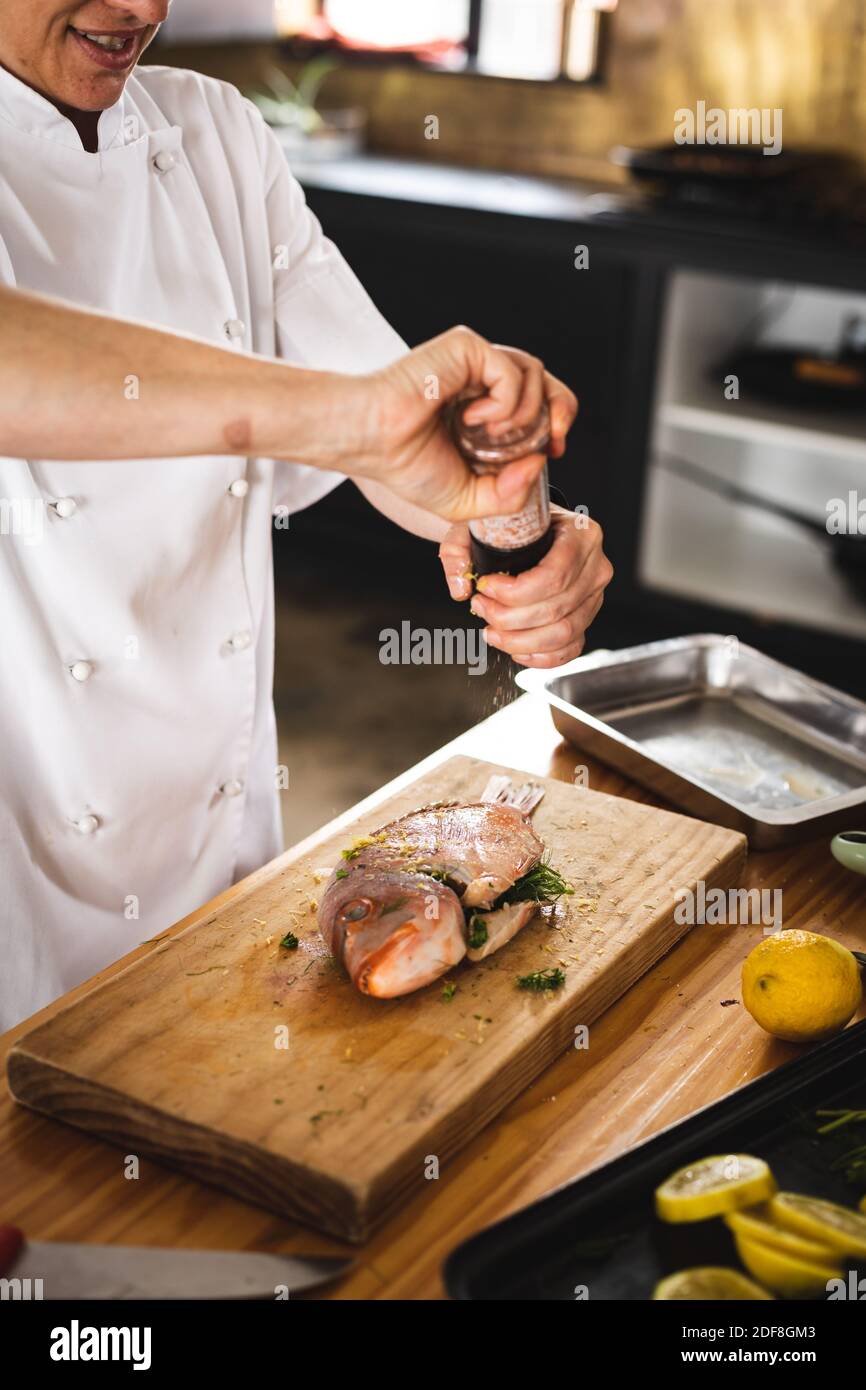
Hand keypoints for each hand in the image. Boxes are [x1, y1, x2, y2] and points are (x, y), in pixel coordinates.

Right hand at [354, 326, 576, 522]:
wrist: (373, 443)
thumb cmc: (406, 465)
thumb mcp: (469, 500)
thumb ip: (509, 494)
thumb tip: (540, 460)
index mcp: (484, 413)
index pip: (539, 405)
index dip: (555, 425)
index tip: (554, 450)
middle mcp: (482, 384)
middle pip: (547, 382)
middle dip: (562, 411)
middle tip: (554, 440)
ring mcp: (475, 364)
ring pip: (534, 373)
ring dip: (525, 415)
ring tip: (492, 436)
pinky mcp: (467, 348)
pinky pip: (511, 372)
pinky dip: (505, 403)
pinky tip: (475, 418)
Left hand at [438, 507, 612, 668]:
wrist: (527, 528)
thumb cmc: (510, 525)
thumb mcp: (481, 523)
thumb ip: (459, 550)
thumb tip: (461, 588)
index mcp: (581, 534)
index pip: (554, 576)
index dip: (514, 592)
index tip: (484, 588)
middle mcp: (595, 566)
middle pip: (556, 609)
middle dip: (509, 618)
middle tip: (480, 608)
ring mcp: (594, 596)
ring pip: (563, 634)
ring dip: (520, 641)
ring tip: (491, 632)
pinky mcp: (586, 618)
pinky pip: (570, 648)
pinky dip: (540, 657)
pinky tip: (514, 649)